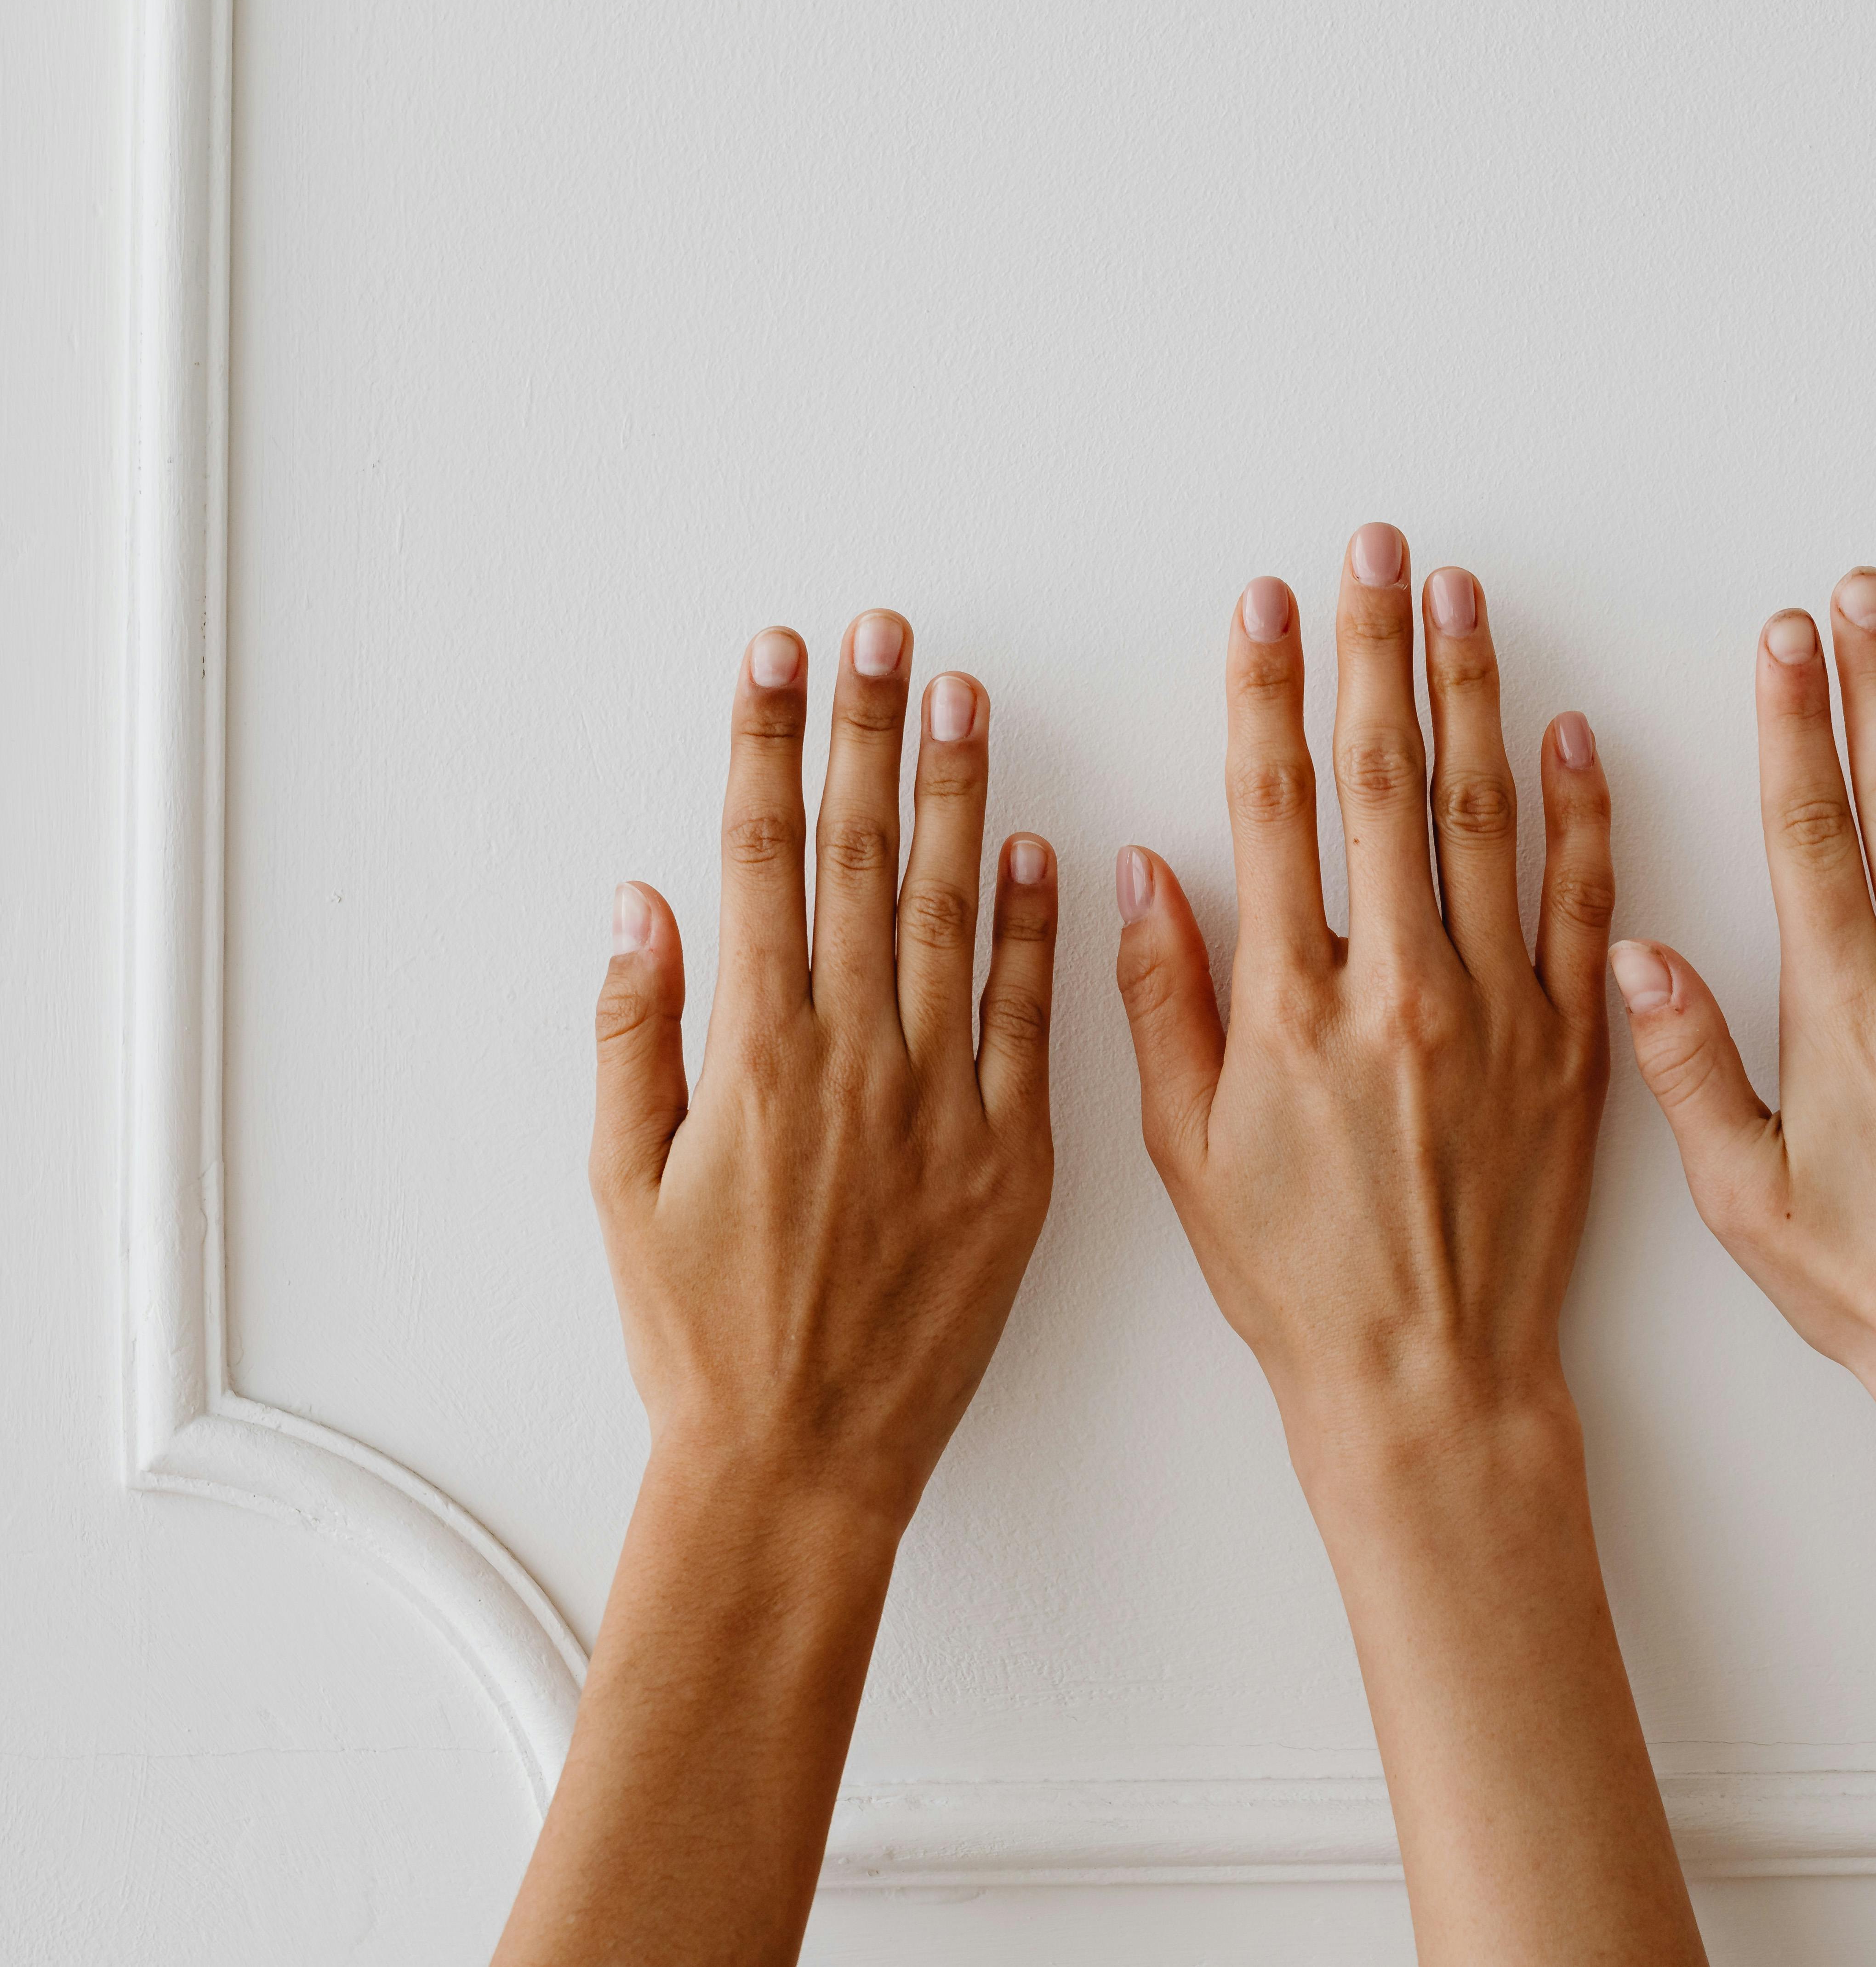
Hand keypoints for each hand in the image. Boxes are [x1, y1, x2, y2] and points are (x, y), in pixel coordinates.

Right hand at [500, 613, 1061, 1966]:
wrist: (802, 1455)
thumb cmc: (701, 1333)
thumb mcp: (621, 1184)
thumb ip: (634, 1031)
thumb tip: (643, 901)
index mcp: (752, 1053)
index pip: (762, 856)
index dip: (770, 744)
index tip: (783, 655)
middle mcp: (851, 1055)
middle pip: (858, 857)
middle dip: (868, 732)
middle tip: (886, 632)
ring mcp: (939, 1098)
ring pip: (951, 912)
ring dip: (957, 793)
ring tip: (962, 692)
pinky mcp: (1011, 1153)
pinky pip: (1030, 1019)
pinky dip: (1036, 929)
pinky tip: (1041, 844)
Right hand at [1112, 526, 1615, 1440]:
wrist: (1427, 1378)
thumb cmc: (1297, 1280)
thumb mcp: (1185, 1154)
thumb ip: (1161, 1004)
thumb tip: (1139, 867)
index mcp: (1291, 1011)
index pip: (1275, 808)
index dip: (1267, 690)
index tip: (1269, 600)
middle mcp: (1397, 992)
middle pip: (1385, 784)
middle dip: (1374, 652)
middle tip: (1379, 550)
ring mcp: (1497, 1015)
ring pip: (1487, 820)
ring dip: (1473, 695)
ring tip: (1461, 597)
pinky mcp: (1574, 1050)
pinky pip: (1583, 909)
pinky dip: (1582, 816)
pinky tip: (1571, 731)